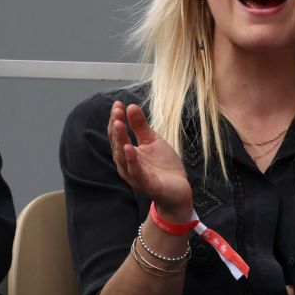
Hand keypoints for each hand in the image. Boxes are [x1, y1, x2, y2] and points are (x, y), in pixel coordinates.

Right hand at [108, 101, 192, 218]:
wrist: (178, 190)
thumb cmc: (163, 166)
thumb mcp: (153, 141)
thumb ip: (141, 126)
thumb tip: (131, 106)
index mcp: (128, 153)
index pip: (118, 135)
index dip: (117, 119)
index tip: (118, 104)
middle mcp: (127, 164)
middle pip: (118, 144)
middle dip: (116, 127)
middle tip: (116, 111)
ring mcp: (136, 175)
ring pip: (123, 158)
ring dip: (120, 141)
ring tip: (119, 125)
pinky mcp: (147, 184)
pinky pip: (137, 172)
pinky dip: (131, 161)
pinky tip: (129, 148)